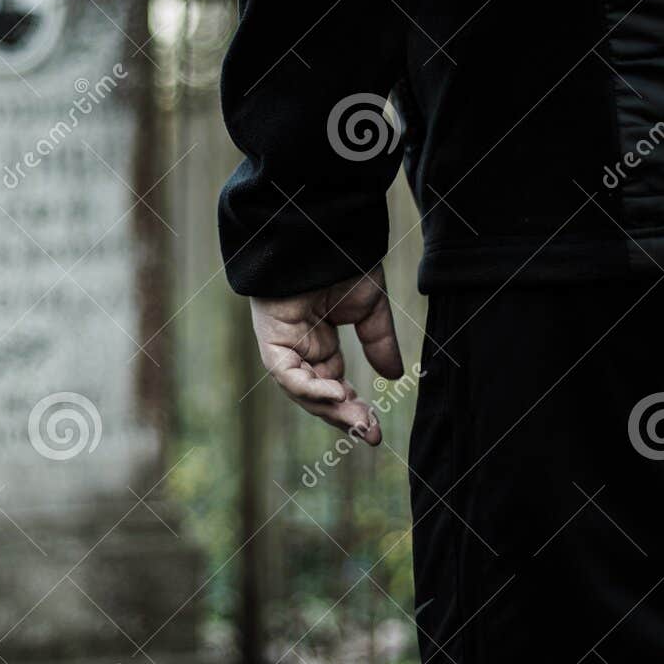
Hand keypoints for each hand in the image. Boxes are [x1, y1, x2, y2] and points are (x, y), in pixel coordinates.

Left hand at [249, 266, 402, 445]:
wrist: (322, 229)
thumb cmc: (343, 258)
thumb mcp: (369, 308)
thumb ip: (378, 342)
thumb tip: (393, 376)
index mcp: (319, 338)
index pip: (333, 382)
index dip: (353, 406)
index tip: (375, 428)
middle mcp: (299, 344)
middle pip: (317, 392)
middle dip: (343, 415)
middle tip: (371, 434)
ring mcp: (283, 340)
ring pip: (300, 389)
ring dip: (329, 408)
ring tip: (358, 422)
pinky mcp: (270, 335)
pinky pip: (285, 372)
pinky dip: (308, 387)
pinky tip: (335, 394)